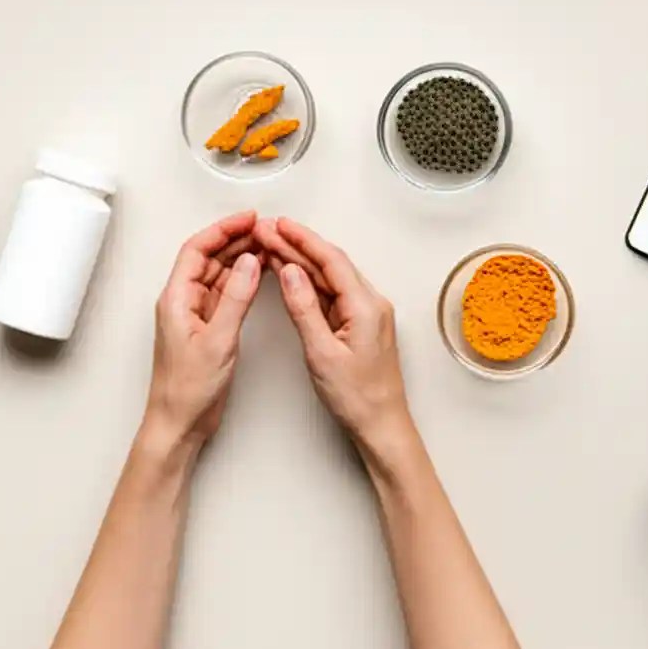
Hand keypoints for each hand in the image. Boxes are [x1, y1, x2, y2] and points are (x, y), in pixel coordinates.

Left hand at [145, 211, 263, 446]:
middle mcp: (183, 301)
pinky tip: (259, 275)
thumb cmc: (186, 390)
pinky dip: (243, 281)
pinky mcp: (208, 327)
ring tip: (268, 246)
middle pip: (209, 257)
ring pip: (219, 274)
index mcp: (176, 298)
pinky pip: (226, 293)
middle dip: (236, 239)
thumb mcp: (217, 340)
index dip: (223, 229)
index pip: (198, 249)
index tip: (249, 219)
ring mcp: (196, 314)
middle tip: (265, 230)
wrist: (179, 423)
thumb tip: (250, 263)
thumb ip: (236, 298)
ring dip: (242, 258)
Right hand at [254, 218, 413, 466]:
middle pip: (330, 263)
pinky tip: (291, 275)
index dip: (302, 239)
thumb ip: (304, 308)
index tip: (278, 224)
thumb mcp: (322, 352)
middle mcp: (371, 303)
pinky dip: (309, 283)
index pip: (331, 259)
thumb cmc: (357, 397)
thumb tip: (290, 271)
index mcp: (366, 306)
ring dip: (301, 261)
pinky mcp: (360, 324)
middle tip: (266, 231)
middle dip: (297, 245)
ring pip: (330, 277)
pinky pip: (332, 294)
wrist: (381, 424)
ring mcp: (367, 313)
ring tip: (271, 245)